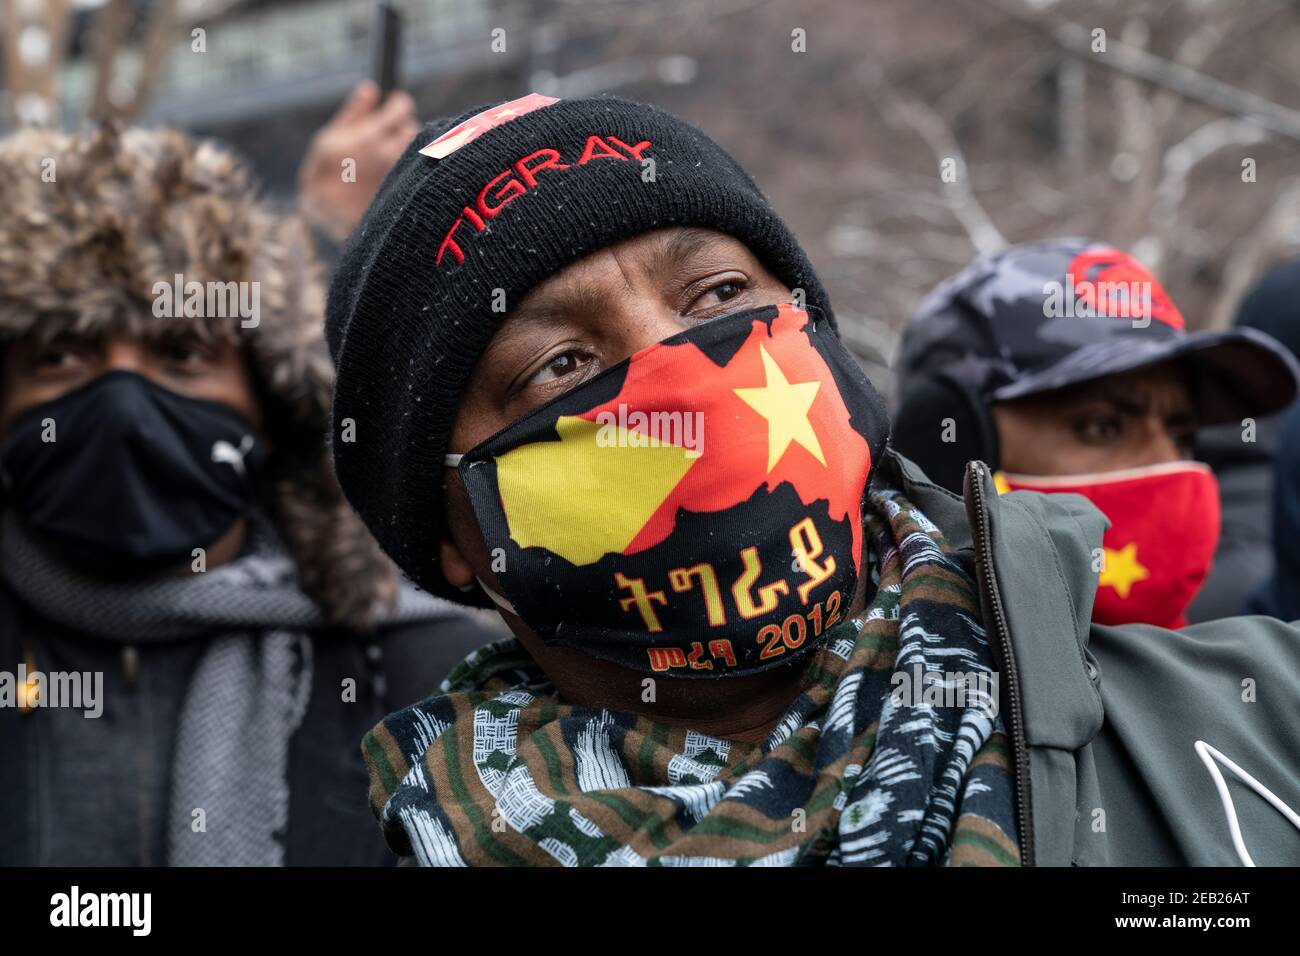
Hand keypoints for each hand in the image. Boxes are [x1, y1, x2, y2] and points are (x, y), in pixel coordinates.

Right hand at [297, 80, 419, 241]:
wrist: (328, 219)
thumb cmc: (323, 175)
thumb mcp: (330, 137)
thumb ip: (355, 112)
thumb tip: (371, 88)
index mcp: (371, 137)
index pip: (402, 107)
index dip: (399, 103)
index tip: (394, 104)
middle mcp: (390, 155)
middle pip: (412, 127)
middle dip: (402, 125)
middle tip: (386, 132)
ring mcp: (399, 173)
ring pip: (415, 149)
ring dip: (405, 146)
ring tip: (384, 153)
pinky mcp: (404, 188)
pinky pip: (413, 169)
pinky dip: (406, 164)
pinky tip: (386, 171)